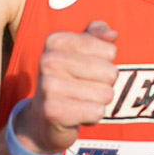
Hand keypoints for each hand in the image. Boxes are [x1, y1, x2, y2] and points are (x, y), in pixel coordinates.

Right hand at [19, 20, 118, 153]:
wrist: (41, 120)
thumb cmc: (68, 81)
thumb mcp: (79, 54)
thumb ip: (96, 36)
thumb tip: (111, 34)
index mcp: (56, 40)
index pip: (109, 51)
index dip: (105, 64)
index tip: (84, 72)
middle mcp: (48, 59)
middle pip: (110, 73)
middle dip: (104, 85)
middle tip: (83, 90)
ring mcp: (48, 85)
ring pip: (105, 93)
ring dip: (98, 102)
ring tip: (79, 102)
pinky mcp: (52, 111)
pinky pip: (97, 112)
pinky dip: (92, 117)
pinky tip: (76, 115)